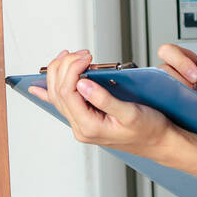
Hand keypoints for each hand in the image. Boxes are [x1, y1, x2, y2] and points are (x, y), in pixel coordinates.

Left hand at [28, 49, 177, 159]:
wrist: (159, 143)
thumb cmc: (150, 130)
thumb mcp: (131, 113)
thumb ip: (104, 99)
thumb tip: (83, 84)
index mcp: (90, 127)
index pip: (68, 92)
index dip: (72, 69)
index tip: (86, 56)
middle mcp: (81, 128)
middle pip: (58, 92)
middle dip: (65, 67)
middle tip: (82, 53)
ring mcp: (81, 124)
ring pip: (57, 96)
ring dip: (59, 73)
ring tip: (68, 57)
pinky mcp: (86, 120)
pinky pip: (62, 104)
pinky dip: (48, 94)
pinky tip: (36, 88)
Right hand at [156, 43, 196, 124]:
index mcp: (186, 62)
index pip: (170, 51)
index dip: (180, 62)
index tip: (196, 77)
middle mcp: (173, 76)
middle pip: (162, 70)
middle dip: (180, 81)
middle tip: (195, 93)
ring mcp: (167, 93)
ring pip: (159, 89)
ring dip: (178, 97)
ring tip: (195, 106)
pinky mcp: (165, 109)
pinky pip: (160, 107)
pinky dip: (173, 109)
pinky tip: (186, 114)